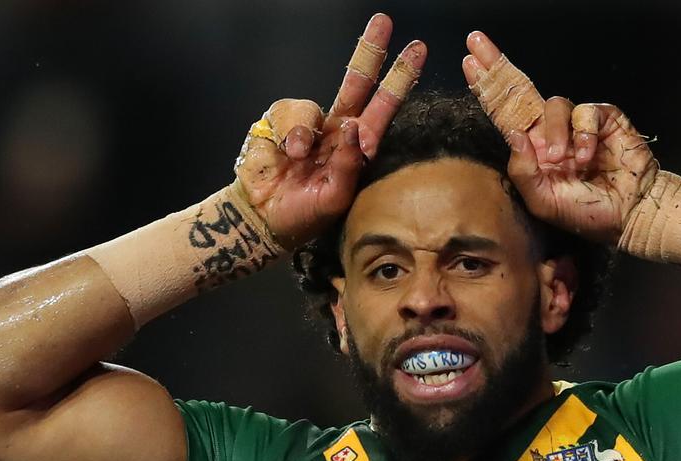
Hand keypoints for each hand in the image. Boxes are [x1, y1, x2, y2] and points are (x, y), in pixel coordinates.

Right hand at [235, 14, 425, 247]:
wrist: (264, 218)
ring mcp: (308, 124)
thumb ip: (349, 166)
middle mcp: (336, 129)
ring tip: (299, 156)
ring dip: (305, 131)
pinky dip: (287, 132)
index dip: (398, 80)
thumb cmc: (305, 214)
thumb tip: (355, 130)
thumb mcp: (335, 198)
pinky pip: (287, 113)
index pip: (382, 109)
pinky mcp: (279, 122)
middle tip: (384, 22)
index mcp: (356, 147)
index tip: (416, 51)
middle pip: (355, 83)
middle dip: (370, 52)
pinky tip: (286, 153)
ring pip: (312, 105)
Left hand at [462, 32, 656, 243]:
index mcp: (533, 150)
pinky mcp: (602, 119)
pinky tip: (589, 156)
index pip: (504, 114)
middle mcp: (551, 132)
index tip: (469, 64)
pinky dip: (586, 134)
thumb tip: (512, 133)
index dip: (488, 89)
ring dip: (556, 132)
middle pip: (521, 92)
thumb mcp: (543, 201)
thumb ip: (523, 170)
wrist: (629, 212)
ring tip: (564, 159)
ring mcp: (576, 124)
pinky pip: (586, 112)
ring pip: (554, 104)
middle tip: (477, 42)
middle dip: (499, 67)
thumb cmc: (586, 212)